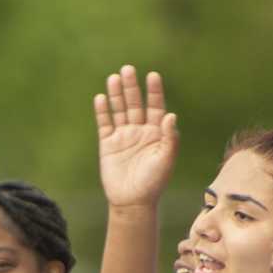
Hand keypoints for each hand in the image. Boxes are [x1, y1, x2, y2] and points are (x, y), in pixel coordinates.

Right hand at [94, 65, 177, 210]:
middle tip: (128, 69)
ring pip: (119, 110)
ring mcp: (123, 136)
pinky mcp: (108, 144)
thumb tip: (171, 115)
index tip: (152, 76)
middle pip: (135, 104)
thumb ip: (170, 137)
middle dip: (132, 87)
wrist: (132, 202)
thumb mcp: (166, 160)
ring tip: (114, 77)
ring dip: (117, 94)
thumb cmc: (153, 182)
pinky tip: (101, 98)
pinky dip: (103, 111)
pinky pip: (105, 124)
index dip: (154, 91)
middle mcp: (140, 130)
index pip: (156, 106)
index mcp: (157, 132)